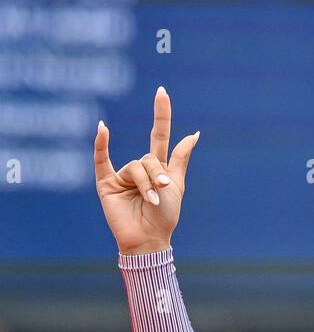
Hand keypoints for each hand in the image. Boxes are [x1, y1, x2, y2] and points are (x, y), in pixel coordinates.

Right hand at [94, 86, 199, 255]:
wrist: (150, 240)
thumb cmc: (165, 218)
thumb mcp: (177, 186)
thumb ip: (181, 159)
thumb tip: (194, 133)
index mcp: (158, 168)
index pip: (159, 135)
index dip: (161, 115)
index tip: (162, 91)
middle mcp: (140, 169)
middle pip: (150, 158)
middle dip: (158, 174)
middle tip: (163, 191)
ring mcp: (122, 175)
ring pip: (136, 167)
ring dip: (146, 183)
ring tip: (152, 201)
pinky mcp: (106, 184)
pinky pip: (102, 160)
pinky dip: (101, 144)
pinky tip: (102, 128)